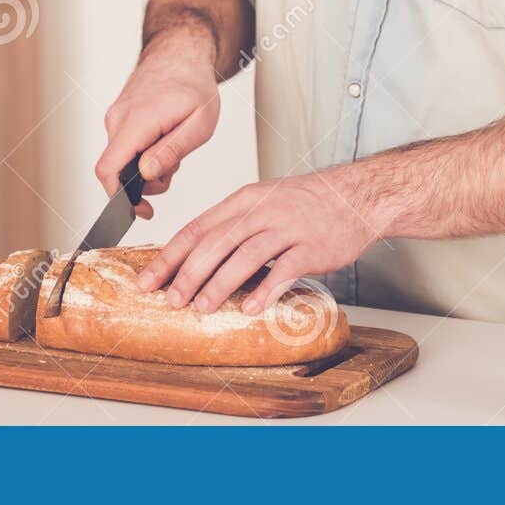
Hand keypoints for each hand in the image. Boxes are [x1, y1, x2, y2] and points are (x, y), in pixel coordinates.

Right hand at [95, 24, 219, 218]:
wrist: (180, 52)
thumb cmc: (194, 85)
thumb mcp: (199, 124)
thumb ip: (172, 151)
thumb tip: (146, 175)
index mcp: (137, 121)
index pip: (108, 169)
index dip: (120, 199)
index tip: (142, 210)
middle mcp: (118, 119)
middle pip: (118, 169)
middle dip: (145, 181)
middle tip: (173, 170)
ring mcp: (115, 117)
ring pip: (123, 159)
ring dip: (147, 166)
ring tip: (173, 148)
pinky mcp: (118, 117)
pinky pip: (125, 146)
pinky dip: (143, 152)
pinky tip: (163, 139)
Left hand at [135, 166, 387, 313]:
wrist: (356, 196)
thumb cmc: (307, 203)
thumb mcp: (263, 202)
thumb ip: (233, 225)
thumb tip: (197, 255)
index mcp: (244, 200)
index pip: (197, 227)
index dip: (170, 255)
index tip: (149, 278)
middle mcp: (261, 210)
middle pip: (215, 241)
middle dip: (187, 273)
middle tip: (170, 299)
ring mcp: (287, 227)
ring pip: (245, 255)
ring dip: (220, 283)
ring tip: (201, 307)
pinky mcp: (312, 246)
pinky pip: (285, 269)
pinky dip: (266, 290)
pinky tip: (252, 308)